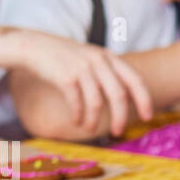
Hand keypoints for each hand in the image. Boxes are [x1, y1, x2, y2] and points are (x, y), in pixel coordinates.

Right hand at [0, 26, 152, 136]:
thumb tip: (121, 97)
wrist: (30, 46)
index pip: (134, 79)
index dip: (144, 99)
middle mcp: (97, 61)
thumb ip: (104, 70)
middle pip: (118, 95)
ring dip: (95, 121)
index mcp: (106, 56)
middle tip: (119, 132)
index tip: (148, 116)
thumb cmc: (59, 56)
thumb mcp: (86, 56)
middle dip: (121, 117)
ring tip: (90, 129)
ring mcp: (81, 68)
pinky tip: (76, 121)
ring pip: (97, 103)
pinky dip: (79, 116)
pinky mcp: (65, 77)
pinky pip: (78, 103)